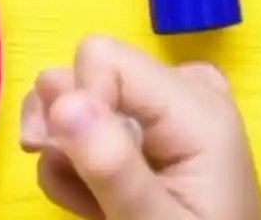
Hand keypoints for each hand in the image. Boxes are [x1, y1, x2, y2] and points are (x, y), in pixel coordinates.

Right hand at [19, 36, 260, 219]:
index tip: (74, 161)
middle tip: (76, 188)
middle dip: (64, 131)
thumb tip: (64, 99)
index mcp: (196, 107)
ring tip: (91, 204)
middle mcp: (186, 90)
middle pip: (87, 72)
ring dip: (66, 153)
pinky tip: (99, 199)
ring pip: (80, 98)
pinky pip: (96, 119)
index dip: (73, 103)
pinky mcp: (155, 125)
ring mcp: (171, 106)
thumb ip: (113, 168)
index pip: (101, 57)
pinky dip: (79, 161)